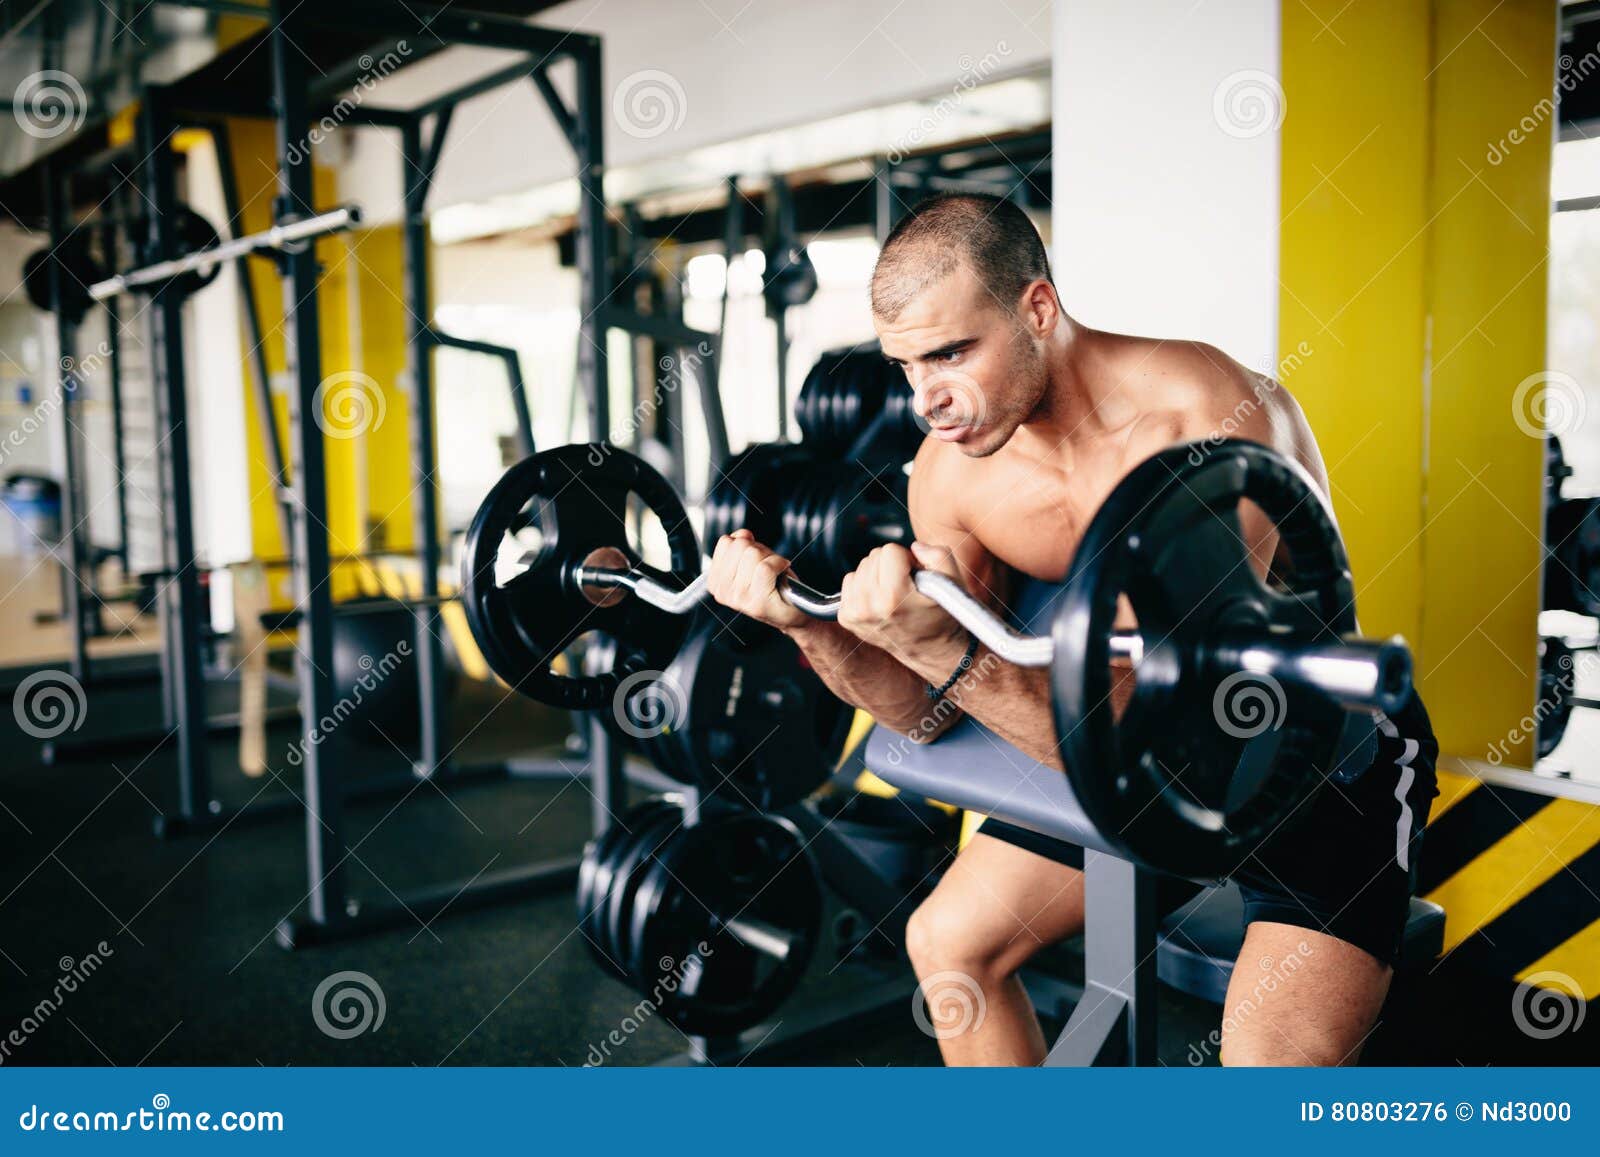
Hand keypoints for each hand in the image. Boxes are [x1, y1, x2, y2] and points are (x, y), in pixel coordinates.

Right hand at [704, 529, 809, 630]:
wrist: (795, 612)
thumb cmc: (775, 586)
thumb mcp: (752, 560)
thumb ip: (741, 544)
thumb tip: (741, 535)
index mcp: (715, 581)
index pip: (725, 542)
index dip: (747, 543)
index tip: (755, 559)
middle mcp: (723, 591)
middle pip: (739, 546)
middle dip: (759, 550)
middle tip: (768, 567)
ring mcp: (739, 598)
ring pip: (752, 554)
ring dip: (770, 557)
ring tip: (774, 572)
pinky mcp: (757, 603)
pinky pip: (766, 567)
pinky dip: (779, 563)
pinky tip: (782, 570)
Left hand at [837, 542, 967, 664]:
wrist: (933, 651)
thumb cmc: (943, 616)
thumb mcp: (953, 582)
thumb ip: (938, 555)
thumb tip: (914, 548)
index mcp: (892, 597)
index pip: (889, 550)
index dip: (907, 560)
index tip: (915, 578)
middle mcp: (868, 606)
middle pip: (873, 557)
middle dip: (891, 567)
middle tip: (906, 587)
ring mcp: (854, 614)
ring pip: (861, 568)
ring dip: (878, 575)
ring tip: (895, 595)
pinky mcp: (846, 617)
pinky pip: (850, 582)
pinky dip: (866, 586)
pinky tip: (881, 600)